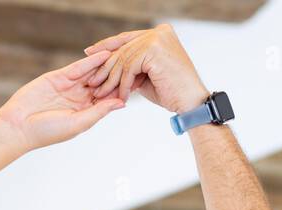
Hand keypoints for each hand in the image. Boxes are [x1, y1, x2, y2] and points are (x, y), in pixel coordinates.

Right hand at [0, 49, 124, 151]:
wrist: (19, 125)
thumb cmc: (47, 131)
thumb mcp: (78, 123)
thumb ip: (99, 111)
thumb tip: (122, 103)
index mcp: (87, 113)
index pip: (108, 99)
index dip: (122, 91)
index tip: (138, 83)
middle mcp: (81, 99)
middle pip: (103, 84)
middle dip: (117, 76)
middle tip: (135, 65)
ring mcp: (70, 87)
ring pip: (93, 74)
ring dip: (107, 66)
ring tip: (124, 56)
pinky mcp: (59, 77)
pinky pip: (79, 68)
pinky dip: (91, 61)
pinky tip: (104, 55)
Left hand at [82, 24, 208, 113]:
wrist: (191, 104)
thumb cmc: (172, 92)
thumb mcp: (147, 75)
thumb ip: (132, 67)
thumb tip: (111, 68)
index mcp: (160, 33)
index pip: (127, 38)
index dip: (107, 46)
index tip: (90, 53)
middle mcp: (159, 32)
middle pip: (124, 48)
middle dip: (105, 66)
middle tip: (91, 80)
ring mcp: (157, 38)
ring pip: (124, 59)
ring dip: (111, 79)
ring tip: (101, 94)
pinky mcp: (154, 50)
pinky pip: (130, 67)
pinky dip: (123, 84)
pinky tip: (121, 97)